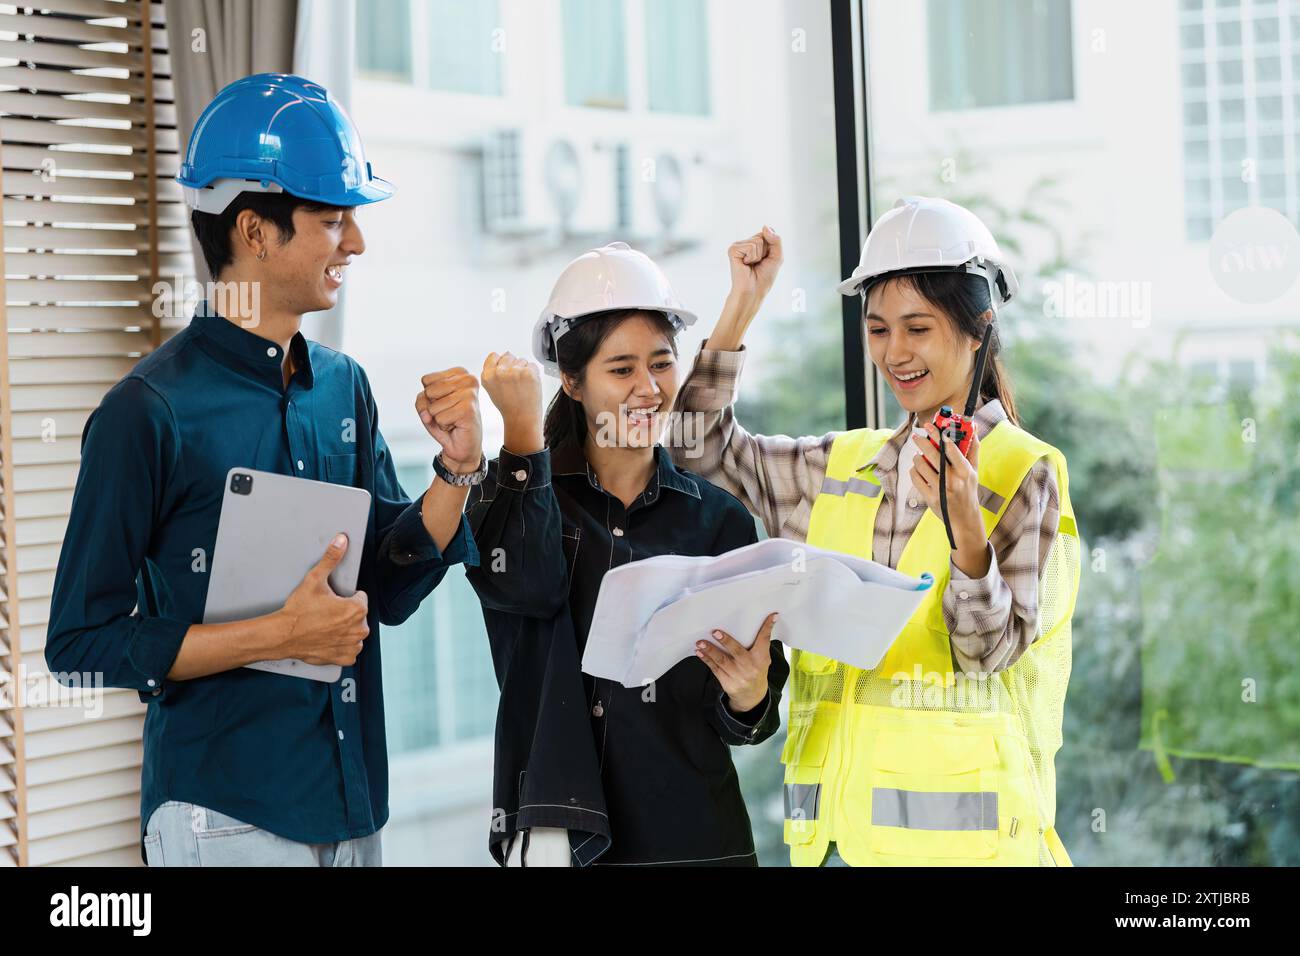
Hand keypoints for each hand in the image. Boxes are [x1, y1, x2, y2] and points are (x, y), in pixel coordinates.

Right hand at [277, 534, 369, 665]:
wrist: (283, 635)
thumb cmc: (298, 611)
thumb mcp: (314, 580)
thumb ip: (331, 558)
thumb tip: (342, 540)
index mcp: (357, 609)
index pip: (361, 598)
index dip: (346, 598)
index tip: (332, 601)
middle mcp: (359, 629)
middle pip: (359, 616)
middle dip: (346, 613)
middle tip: (326, 613)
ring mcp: (352, 645)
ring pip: (356, 633)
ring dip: (345, 630)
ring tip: (326, 626)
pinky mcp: (345, 658)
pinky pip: (351, 650)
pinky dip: (342, 645)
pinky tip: (329, 639)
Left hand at [416, 367, 482, 471]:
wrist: (461, 443)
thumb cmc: (446, 420)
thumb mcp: (428, 405)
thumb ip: (421, 401)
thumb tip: (427, 414)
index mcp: (459, 373)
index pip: (426, 380)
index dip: (429, 395)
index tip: (444, 402)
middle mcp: (468, 380)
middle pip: (429, 391)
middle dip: (433, 407)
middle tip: (448, 412)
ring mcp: (470, 394)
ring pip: (434, 406)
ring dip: (439, 418)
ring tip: (452, 419)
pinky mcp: (469, 410)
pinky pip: (440, 418)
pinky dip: (444, 426)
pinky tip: (456, 425)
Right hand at [481, 351, 543, 453]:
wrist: (522, 419)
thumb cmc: (509, 406)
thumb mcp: (492, 389)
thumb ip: (494, 372)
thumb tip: (504, 354)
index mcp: (487, 376)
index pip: (493, 356)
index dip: (501, 363)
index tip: (505, 373)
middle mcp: (499, 372)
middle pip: (509, 356)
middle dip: (514, 366)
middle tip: (515, 384)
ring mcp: (514, 372)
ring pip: (522, 360)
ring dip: (524, 370)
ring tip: (522, 387)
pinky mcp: (528, 373)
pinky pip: (532, 365)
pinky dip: (533, 374)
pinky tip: (529, 386)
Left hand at [696, 612, 777, 713]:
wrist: (752, 696)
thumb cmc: (756, 670)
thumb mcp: (763, 659)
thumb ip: (760, 645)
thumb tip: (765, 622)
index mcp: (761, 658)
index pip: (764, 640)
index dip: (767, 627)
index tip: (771, 615)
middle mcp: (750, 666)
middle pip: (737, 652)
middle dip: (726, 641)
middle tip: (715, 632)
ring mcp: (738, 675)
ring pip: (722, 660)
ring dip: (710, 650)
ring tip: (700, 643)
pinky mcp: (727, 682)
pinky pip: (715, 669)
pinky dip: (706, 660)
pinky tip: (699, 652)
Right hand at [726, 225, 782, 316]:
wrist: (753, 291)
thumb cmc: (764, 277)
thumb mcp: (777, 256)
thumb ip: (776, 240)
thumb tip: (765, 226)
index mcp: (754, 244)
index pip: (768, 234)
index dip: (771, 248)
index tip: (765, 260)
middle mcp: (745, 243)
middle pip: (763, 236)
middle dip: (766, 252)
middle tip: (758, 264)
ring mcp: (738, 246)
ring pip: (758, 241)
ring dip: (759, 256)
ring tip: (751, 265)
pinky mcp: (733, 250)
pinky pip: (751, 246)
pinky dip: (753, 257)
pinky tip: (745, 265)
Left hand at [909, 423, 990, 574]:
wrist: (964, 519)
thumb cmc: (968, 491)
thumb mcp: (974, 471)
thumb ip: (973, 449)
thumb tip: (974, 428)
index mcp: (965, 471)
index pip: (951, 449)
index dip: (940, 436)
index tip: (931, 426)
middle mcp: (953, 480)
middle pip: (933, 455)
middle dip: (922, 442)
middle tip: (916, 435)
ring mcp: (940, 490)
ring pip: (921, 466)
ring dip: (917, 457)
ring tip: (918, 455)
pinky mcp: (930, 498)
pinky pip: (916, 479)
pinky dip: (914, 471)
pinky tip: (917, 469)